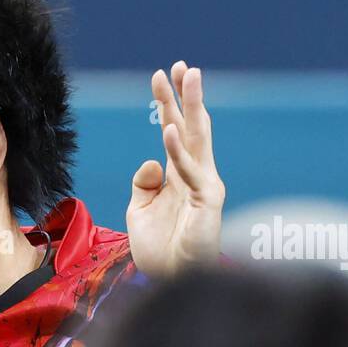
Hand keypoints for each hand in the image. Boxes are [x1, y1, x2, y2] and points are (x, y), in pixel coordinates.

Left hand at [126, 62, 225, 276]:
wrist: (170, 281)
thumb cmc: (159, 249)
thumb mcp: (139, 211)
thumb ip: (143, 183)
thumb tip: (151, 160)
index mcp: (178, 175)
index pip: (173, 131)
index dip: (166, 103)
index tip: (160, 75)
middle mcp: (195, 175)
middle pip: (190, 127)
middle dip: (185, 95)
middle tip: (182, 65)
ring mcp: (204, 186)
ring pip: (197, 139)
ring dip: (191, 107)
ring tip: (187, 77)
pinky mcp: (207, 202)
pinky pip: (190, 171)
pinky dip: (178, 151)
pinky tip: (166, 129)